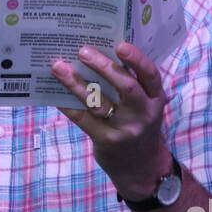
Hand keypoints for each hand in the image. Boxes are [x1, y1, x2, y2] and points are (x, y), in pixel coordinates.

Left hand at [51, 42, 171, 199]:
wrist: (141, 167)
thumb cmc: (138, 123)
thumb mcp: (144, 104)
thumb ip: (130, 83)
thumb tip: (96, 53)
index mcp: (156, 98)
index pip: (150, 75)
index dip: (136, 59)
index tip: (120, 45)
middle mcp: (144, 113)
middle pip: (126, 86)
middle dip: (103, 66)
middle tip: (83, 51)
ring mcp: (126, 129)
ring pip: (98, 102)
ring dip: (76, 83)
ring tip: (58, 67)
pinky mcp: (107, 141)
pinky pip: (83, 118)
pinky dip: (68, 104)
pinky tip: (55, 93)